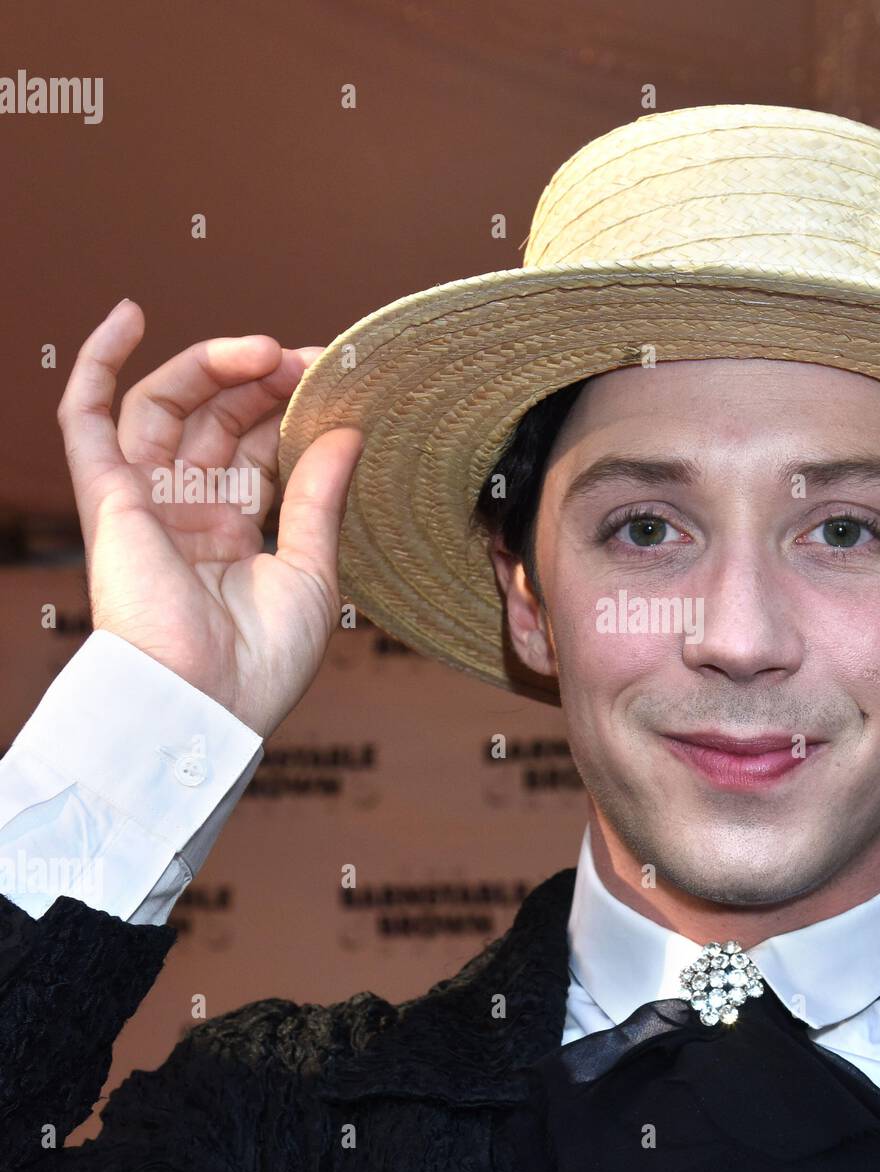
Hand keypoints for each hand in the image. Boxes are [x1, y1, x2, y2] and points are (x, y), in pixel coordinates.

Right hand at [57, 298, 365, 737]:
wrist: (207, 704)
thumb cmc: (262, 660)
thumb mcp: (312, 570)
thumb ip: (321, 497)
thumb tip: (348, 431)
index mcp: (234, 533)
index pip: (257, 450)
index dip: (290, 410)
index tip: (332, 378)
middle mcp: (187, 512)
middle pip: (217, 421)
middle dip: (262, 384)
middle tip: (308, 362)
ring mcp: (145, 502)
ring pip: (167, 408)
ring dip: (210, 368)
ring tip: (263, 350)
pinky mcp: (106, 497)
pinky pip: (85, 417)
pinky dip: (97, 363)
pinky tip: (129, 314)